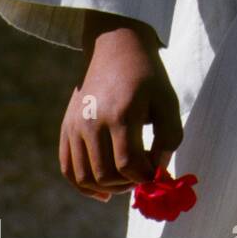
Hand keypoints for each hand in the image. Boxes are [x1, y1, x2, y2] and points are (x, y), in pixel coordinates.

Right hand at [58, 12, 182, 203]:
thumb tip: (157, 170)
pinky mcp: (66, 127)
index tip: (156, 173)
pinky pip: (68, 168)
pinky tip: (103, 193)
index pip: (128, 164)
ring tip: (127, 181)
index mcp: (120, 113)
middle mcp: (92, 122)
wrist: (115, 44)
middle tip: (143, 177)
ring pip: (85, 177)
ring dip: (108, 187)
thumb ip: (170, 137)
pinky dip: (83, 186)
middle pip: (106, 174)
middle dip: (128, 184)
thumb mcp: (167, 99)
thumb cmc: (147, 73)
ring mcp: (75, 125)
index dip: (144, 176)